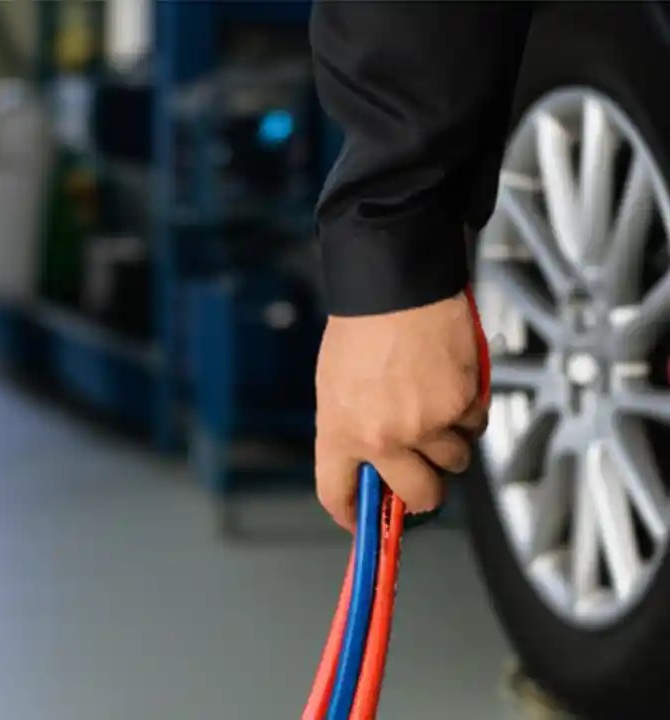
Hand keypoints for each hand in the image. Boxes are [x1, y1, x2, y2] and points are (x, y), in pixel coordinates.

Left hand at [314, 291, 487, 529]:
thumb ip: (350, 429)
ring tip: (433, 408)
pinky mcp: (462, 404)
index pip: (338, 495)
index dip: (352, 517)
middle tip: (423, 477)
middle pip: (419, 498)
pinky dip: (468, 415)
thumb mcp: (335, 387)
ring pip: (454, 462)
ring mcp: (427, 423)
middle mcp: (385, 437)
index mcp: (341, 432)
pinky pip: (475, 428)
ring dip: (449, 446)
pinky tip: (450, 386)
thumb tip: (369, 463)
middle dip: (424, 495)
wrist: (396, 286)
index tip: (362, 523)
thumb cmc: (360, 330)